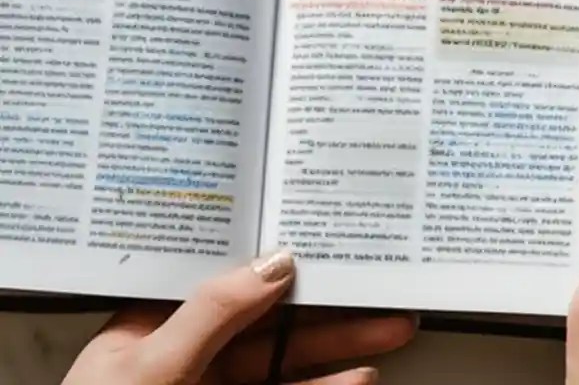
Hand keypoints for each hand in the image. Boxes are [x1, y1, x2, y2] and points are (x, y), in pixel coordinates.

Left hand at [63, 249, 415, 384]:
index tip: (328, 244)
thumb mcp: (151, 363)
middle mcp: (188, 354)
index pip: (223, 277)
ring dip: (342, 348)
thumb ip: (212, 312)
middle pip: (272, 317)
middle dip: (330, 305)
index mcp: (153, 324)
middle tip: (382, 290)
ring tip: (390, 331)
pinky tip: (359, 378)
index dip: (275, 257)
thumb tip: (272, 262)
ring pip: (289, 360)